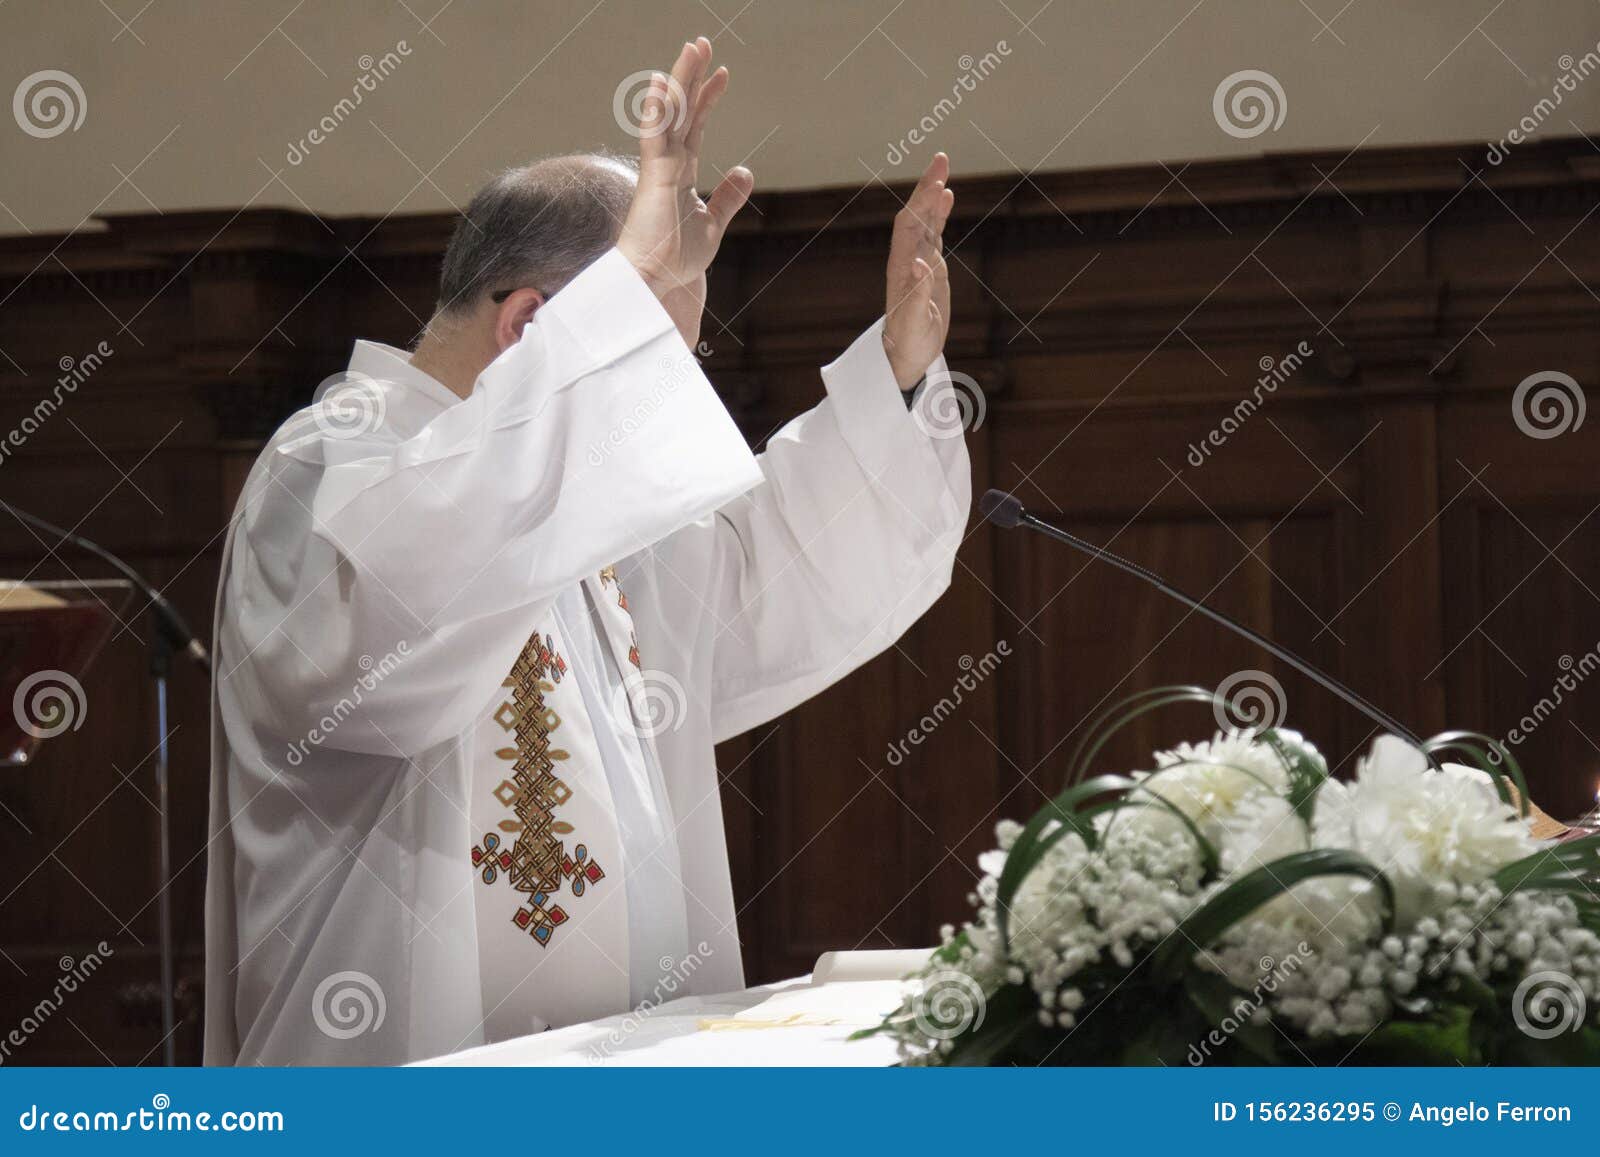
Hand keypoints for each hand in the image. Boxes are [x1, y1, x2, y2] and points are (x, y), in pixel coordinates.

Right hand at [615, 38, 752, 302]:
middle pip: (682, 110)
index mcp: (680, 172)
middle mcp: (668, 163)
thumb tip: (745, 171)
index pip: (695, 125)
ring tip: (693, 47)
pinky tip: (664, 83)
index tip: (722, 73)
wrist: (657, 281)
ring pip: (670, 114)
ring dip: (681, 80)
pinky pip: (655, 136)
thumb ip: (728, 197)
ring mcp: (659, 168)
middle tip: (703, 42)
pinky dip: (659, 109)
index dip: (707, 98)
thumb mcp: (712, 223)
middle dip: (692, 76)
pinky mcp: (654, 178)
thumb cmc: (677, 258)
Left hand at [882, 153, 954, 390]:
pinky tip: (946, 197)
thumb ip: (916, 294)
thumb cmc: (907, 343)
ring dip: (932, 195)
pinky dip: (939, 213)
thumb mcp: (913, 323)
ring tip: (943, 168)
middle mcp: (908, 259)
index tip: (936, 181)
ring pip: (925, 220)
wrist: (904, 356)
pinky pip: (934, 233)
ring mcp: (919, 261)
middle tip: (941, 158)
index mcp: (902, 268)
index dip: (920, 202)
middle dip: (927, 187)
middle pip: (916, 215)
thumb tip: (920, 263)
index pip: (909, 225)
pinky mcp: (930, 268)